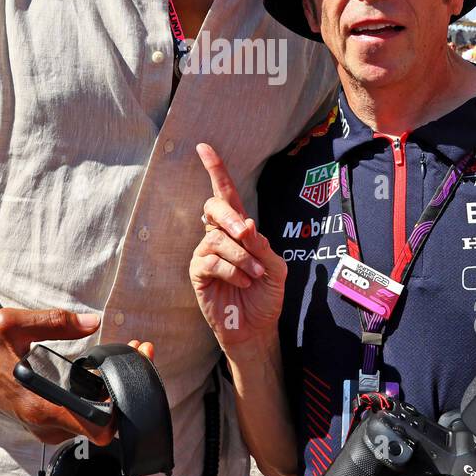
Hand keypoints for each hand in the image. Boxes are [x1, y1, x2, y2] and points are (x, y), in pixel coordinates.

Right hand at [0, 307, 122, 446]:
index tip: (129, 378)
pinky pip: (81, 417)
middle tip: (139, 353)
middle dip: (124, 391)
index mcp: (37, 404)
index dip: (119, 408)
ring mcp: (44, 426)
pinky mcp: (45, 422)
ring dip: (113, 393)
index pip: (93, 427)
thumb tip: (92, 322)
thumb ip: (54, 321)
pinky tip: (104, 371)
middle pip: (102, 424)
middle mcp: (43, 422)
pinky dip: (99, 397)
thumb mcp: (14, 323)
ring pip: (94, 422)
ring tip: (126, 356)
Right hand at [190, 143, 286, 350]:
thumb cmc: (266, 296)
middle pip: (214, 207)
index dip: (215, 170)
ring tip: (254, 275)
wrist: (257, 328)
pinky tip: (242, 282)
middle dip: (230, 217)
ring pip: (218, 239)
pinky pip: (212, 260)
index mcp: (239, 229)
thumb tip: (245, 225)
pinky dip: (233, 271)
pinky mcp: (198, 273)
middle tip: (245, 233)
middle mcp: (219, 236)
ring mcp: (206, 253)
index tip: (204, 147)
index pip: (225, 194)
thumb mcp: (276, 268)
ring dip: (242, 257)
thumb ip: (263, 245)